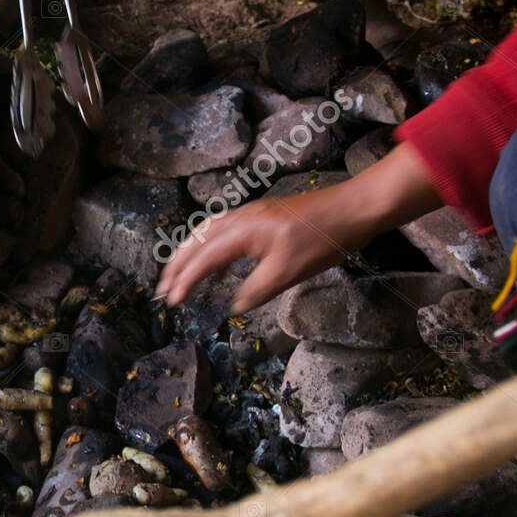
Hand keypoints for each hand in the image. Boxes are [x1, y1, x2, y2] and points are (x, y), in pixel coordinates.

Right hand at [156, 145, 446, 312]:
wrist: (352, 209)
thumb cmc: (322, 240)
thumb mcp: (287, 273)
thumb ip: (255, 290)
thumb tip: (234, 306)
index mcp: (242, 231)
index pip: (203, 259)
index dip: (185, 280)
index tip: (171, 301)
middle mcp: (240, 218)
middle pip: (198, 241)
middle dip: (178, 264)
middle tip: (163, 288)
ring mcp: (252, 214)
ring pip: (208, 233)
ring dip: (191, 254)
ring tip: (180, 275)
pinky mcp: (263, 217)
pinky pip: (225, 231)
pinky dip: (211, 248)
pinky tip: (217, 265)